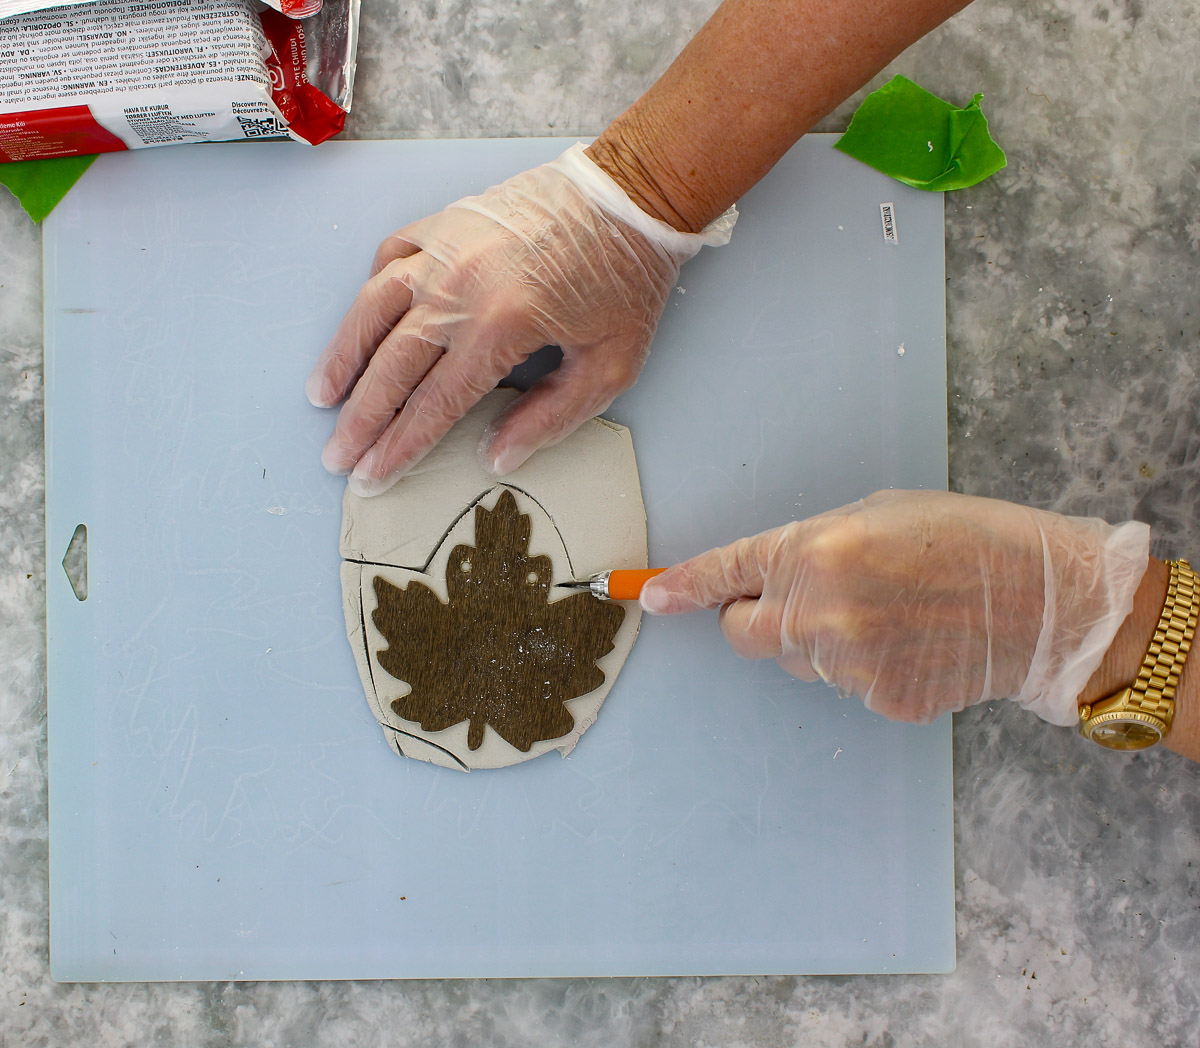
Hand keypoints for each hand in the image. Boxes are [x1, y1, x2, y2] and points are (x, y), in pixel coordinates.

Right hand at [307, 144, 734, 495]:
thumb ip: (550, 417)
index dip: (399, 449)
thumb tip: (495, 459)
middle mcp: (458, 286)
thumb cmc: (627, 283)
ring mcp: (444, 247)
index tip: (370, 478)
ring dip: (344, 356)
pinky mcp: (445, 220)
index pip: (434, 406)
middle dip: (361, 419)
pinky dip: (369, 292)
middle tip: (336, 456)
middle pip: (392, 366)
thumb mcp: (610, 366)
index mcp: (501, 327)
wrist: (631, 195)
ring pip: (373, 309)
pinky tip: (360, 323)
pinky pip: (389, 256)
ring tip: (323, 397)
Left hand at [639, 490, 1148, 724]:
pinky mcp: (876, 700)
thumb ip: (804, 547)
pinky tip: (907, 643)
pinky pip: (841, 687)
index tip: (646, 596)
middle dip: (754, 619)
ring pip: (796, 662)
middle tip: (801, 599)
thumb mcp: (872, 514)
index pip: (724, 573)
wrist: (1035, 598)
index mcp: (812, 552)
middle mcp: (817, 613)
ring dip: (816, 642)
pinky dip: (861, 668)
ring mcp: (845, 665)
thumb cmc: (959, 539)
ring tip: (886, 613)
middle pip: (743, 635)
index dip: (681, 586)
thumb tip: (759, 578)